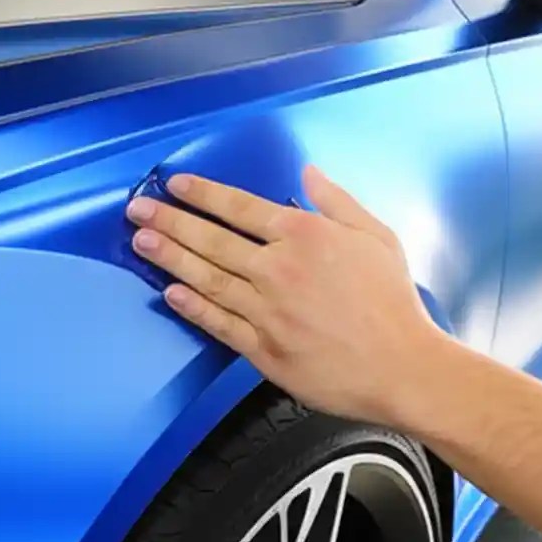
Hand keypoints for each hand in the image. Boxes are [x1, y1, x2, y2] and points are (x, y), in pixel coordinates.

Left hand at [126, 165, 448, 428]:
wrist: (403, 368)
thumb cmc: (394, 305)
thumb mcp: (377, 237)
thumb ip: (337, 202)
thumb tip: (308, 173)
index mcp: (305, 236)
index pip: (239, 207)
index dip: (202, 193)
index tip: (174, 184)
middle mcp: (279, 269)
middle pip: (212, 239)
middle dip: (170, 221)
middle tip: (138, 209)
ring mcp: (267, 311)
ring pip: (207, 278)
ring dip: (170, 258)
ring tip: (141, 242)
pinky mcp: (264, 349)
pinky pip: (219, 323)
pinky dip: (192, 307)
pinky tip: (171, 293)